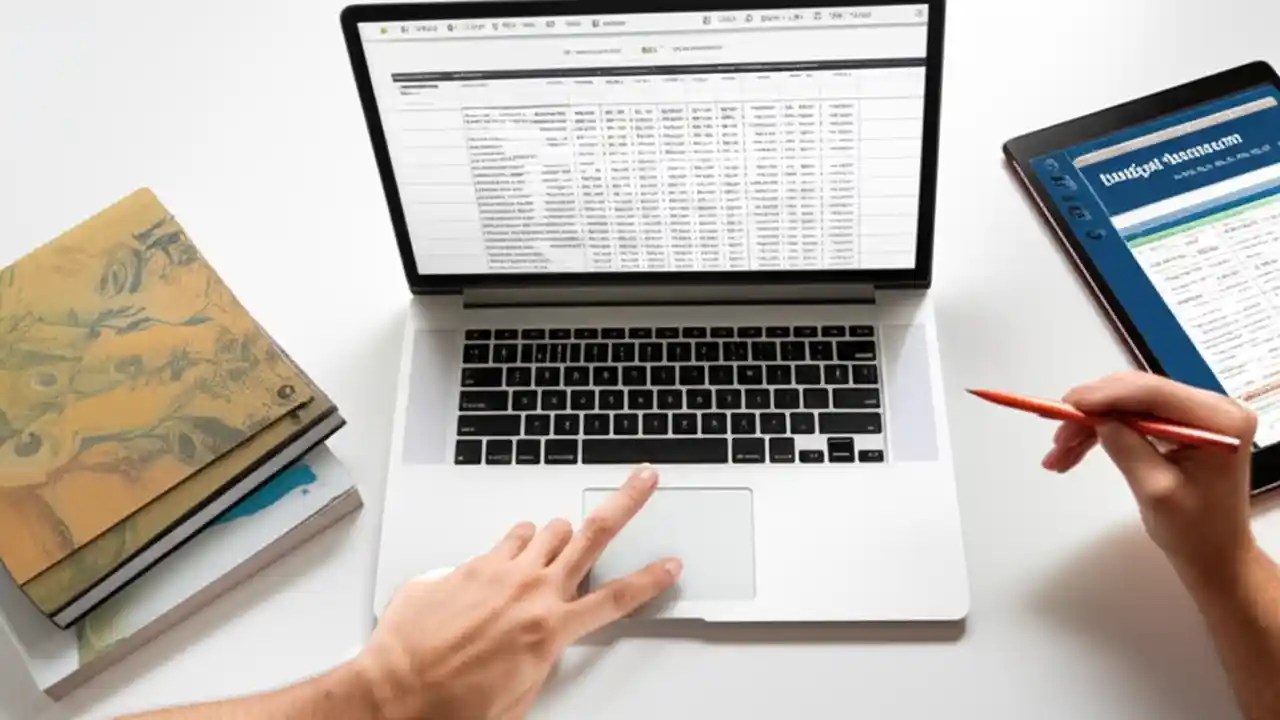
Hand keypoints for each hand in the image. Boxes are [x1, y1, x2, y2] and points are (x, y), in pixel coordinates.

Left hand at [353, 466, 680, 719]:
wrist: (396, 691)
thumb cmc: (452, 704)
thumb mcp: (520, 693)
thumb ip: (541, 657)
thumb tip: (540, 642)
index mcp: (550, 630)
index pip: (617, 598)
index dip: (651, 580)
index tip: (670, 563)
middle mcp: (530, 592)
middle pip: (594, 534)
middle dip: (627, 501)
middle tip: (645, 478)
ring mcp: (498, 572)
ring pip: (547, 530)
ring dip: (557, 535)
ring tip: (555, 544)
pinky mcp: (468, 566)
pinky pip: (505, 541)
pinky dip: (514, 545)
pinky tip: (506, 559)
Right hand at [1041, 371, 1257, 584]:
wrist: (1215, 554)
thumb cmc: (1195, 532)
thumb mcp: (1156, 490)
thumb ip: (1126, 446)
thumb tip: (1094, 417)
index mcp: (1218, 421)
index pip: (1154, 392)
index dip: (1106, 395)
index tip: (1067, 405)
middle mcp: (1211, 409)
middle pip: (1138, 393)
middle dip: (1093, 412)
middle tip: (1057, 435)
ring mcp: (1195, 415)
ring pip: (1128, 405)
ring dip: (1091, 426)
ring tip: (1059, 453)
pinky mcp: (1179, 425)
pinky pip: (1132, 419)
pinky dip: (1102, 433)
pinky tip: (1074, 451)